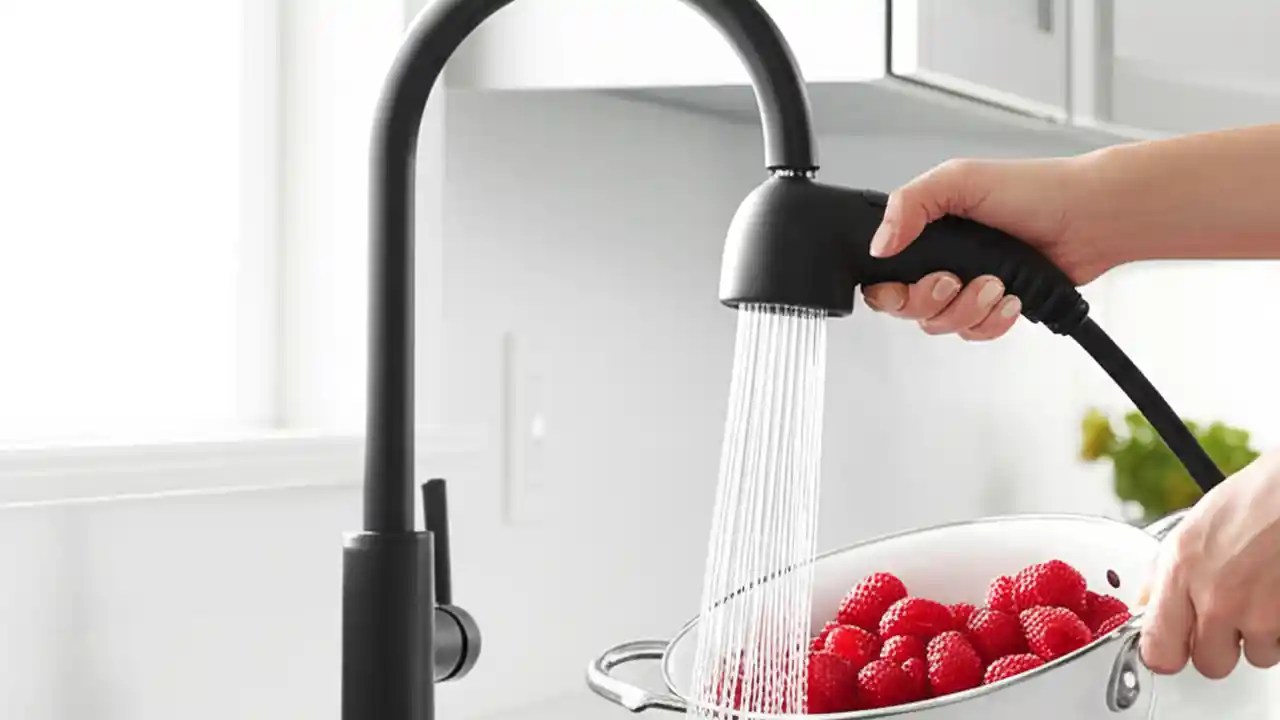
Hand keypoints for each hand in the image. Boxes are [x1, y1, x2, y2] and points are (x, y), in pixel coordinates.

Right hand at [861, 156, 1113, 340]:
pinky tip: (1011, 298)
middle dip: (930, 300)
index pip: (883, 276)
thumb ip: (908, 203)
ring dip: (968, 309)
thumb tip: (878, 244)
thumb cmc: (1034, 189)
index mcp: (925, 232)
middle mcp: (943, 261)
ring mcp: (969, 287)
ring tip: (996, 284)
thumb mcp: (959, 179)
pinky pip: (976, 333)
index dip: (887, 290)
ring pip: (942, 325)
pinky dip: (992, 321)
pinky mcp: (997, 307)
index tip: (905, 283)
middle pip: (908, 309)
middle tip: (952, 280)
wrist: (1090, 217)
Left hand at [1140, 450, 1279, 677]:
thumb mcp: (1188, 532)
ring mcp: (1261, 613)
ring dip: (1257, 635)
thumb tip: (1143, 609)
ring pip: (1255, 656)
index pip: (1159, 651)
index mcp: (1181, 573)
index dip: (1166, 654)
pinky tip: (1275, 595)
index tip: (1171, 646)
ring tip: (1258, 597)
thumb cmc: (1251, 503)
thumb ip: (1162, 577)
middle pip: (1210, 665)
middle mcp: (1218, 599)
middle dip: (1217, 647)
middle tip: (1223, 618)